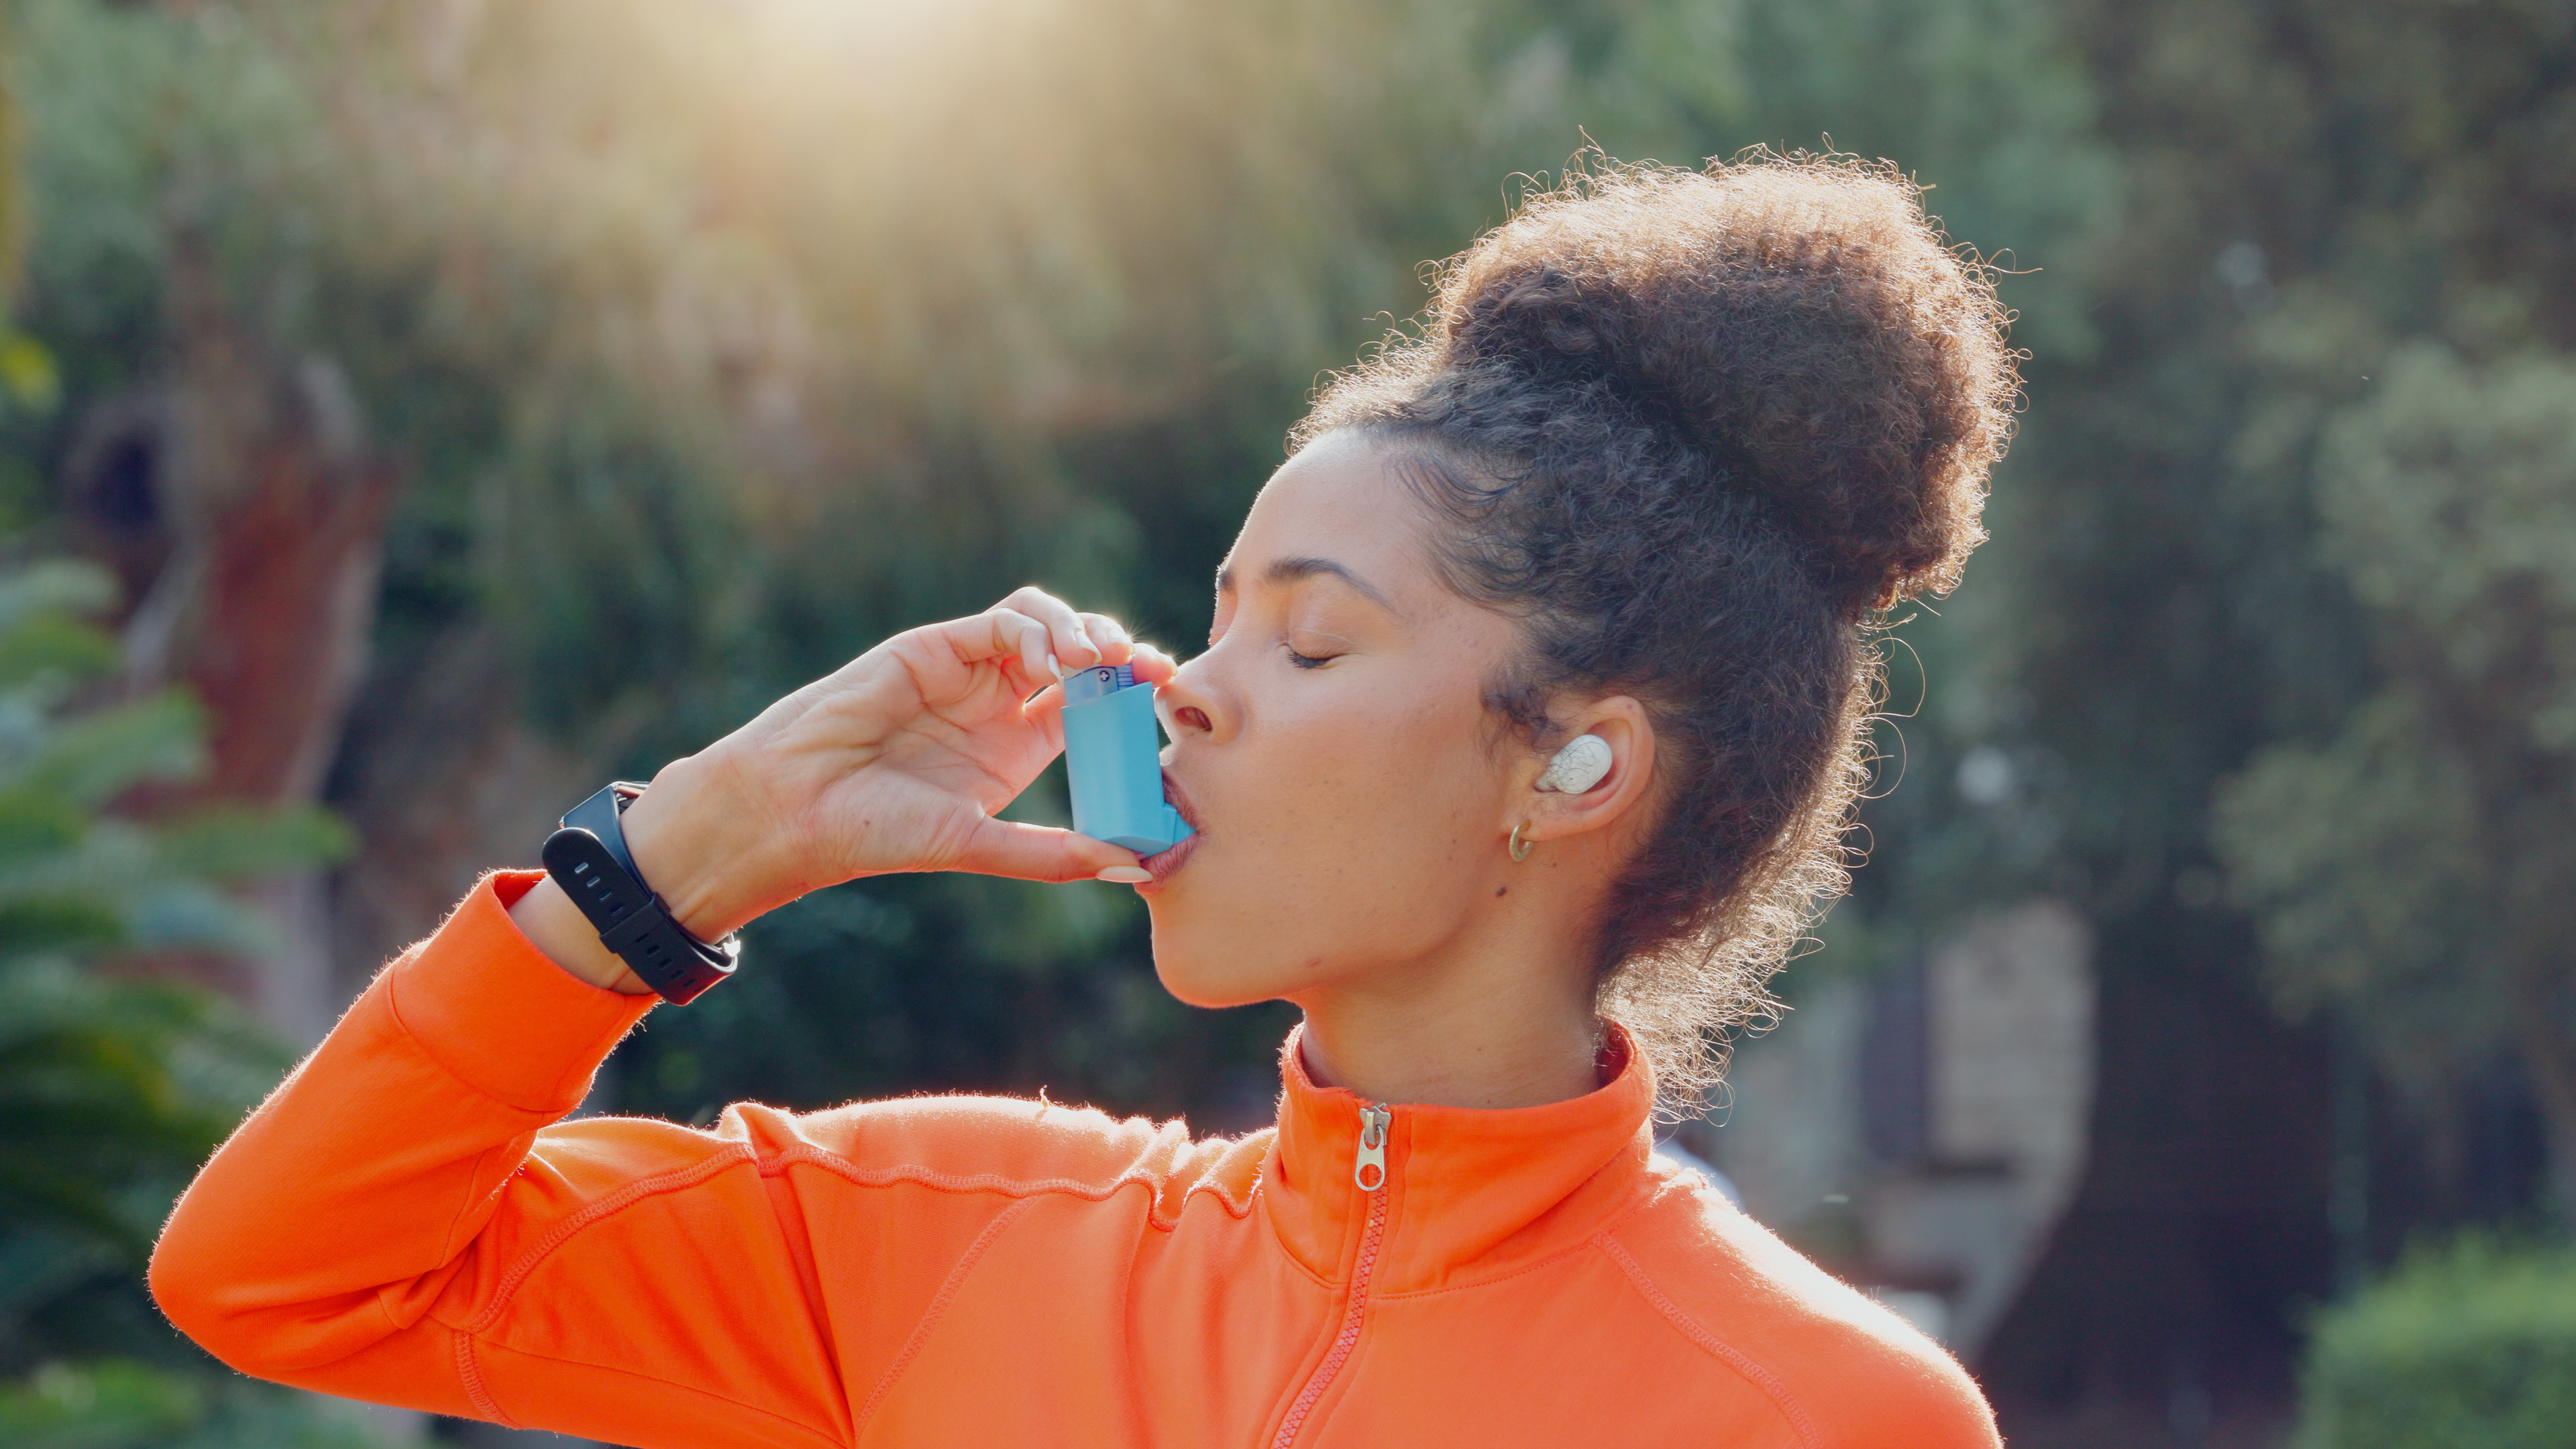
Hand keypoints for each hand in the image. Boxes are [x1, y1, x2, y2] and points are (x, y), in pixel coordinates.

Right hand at [510, 588, 1172, 991]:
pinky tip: (1048, 667)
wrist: (798, 810)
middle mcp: (1001, 702)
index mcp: (1020, 745)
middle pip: (1082, 653)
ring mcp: (969, 670)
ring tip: (1103, 663)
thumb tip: (1134, 865)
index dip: (1135, 694)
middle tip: (1153, 671)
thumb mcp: (979, 846)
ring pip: (1048, 622)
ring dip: (1085, 633)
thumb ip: (1053, 854)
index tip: (1169, 699)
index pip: (1097, 703)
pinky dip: (1036, 633)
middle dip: (1124, 653)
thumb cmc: (877, 834)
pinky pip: (1004, 620)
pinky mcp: (937, 646)